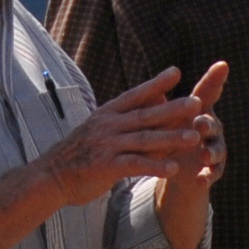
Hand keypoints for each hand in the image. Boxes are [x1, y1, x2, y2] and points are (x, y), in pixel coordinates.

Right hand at [33, 66, 226, 214]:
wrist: (51, 176)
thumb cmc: (80, 153)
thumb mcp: (99, 129)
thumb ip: (125, 119)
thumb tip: (154, 103)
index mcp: (107, 114)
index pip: (134, 95)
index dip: (155, 84)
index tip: (176, 72)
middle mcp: (108, 126)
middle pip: (146, 115)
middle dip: (173, 109)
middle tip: (197, 103)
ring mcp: (107, 146)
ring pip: (145, 139)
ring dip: (171, 138)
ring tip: (194, 137)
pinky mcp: (106, 167)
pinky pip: (135, 165)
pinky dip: (155, 166)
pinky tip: (174, 169)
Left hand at [143, 61, 230, 248]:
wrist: (178, 170)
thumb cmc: (172, 135)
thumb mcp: (166, 121)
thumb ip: (164, 106)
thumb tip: (154, 90)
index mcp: (199, 111)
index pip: (207, 93)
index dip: (215, 80)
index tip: (222, 65)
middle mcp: (211, 128)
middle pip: (212, 123)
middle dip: (206, 123)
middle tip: (199, 123)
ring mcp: (214, 149)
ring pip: (217, 149)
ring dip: (211, 151)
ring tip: (205, 155)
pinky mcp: (212, 170)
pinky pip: (213, 173)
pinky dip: (207, 176)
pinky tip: (200, 180)